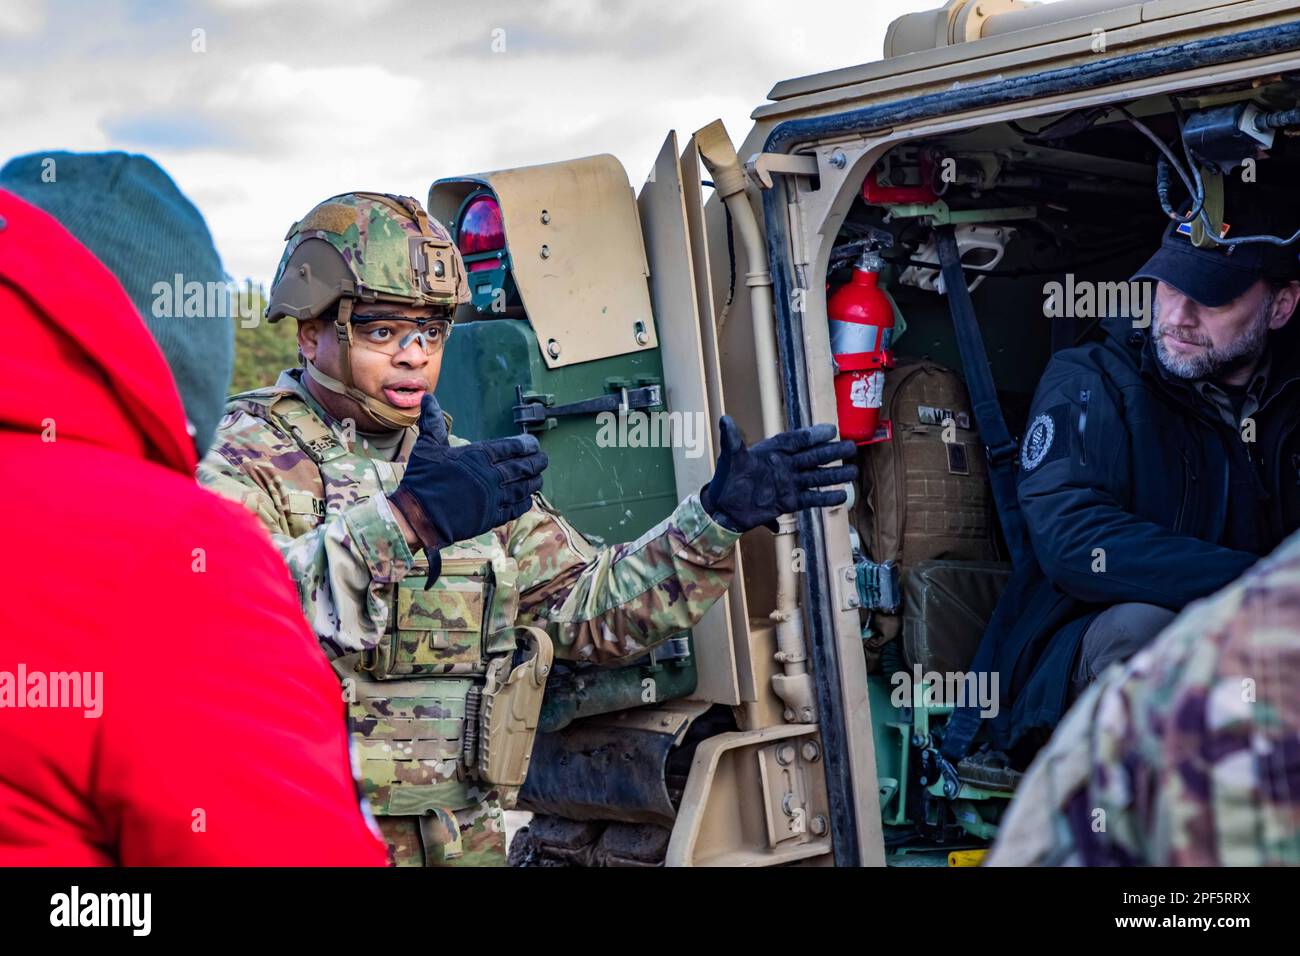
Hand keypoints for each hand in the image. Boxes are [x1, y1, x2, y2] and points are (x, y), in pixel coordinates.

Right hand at [388, 394, 547, 552]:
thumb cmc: (422, 479)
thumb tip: (427, 398)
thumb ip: (434, 422)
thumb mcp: (428, 447)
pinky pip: (514, 509)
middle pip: (523, 467)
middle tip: (543, 460)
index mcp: (478, 456)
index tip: (533, 445)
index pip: (512, 447)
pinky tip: (527, 499)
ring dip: (534, 482)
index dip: (527, 445)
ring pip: (523, 488)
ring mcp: (493, 498)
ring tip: (539, 478)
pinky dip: (524, 503)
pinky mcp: (490, 517)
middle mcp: (491, 476)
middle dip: (537, 462)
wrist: (418, 516)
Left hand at [700, 416, 855, 532]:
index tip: (831, 431)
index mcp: (772, 451)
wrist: (723, 507)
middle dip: (831, 453)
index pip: (796, 440)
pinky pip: (811, 499)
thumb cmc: (726, 479)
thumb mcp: (730, 457)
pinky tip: (842, 496)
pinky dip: (825, 498)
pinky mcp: (789, 502)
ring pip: (816, 477)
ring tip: (853, 471)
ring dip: (834, 475)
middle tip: (851, 447)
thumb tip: (725, 420)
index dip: (813, 435)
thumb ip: (732, 439)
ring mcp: (788, 484)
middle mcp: (784, 466)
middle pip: (812, 457)